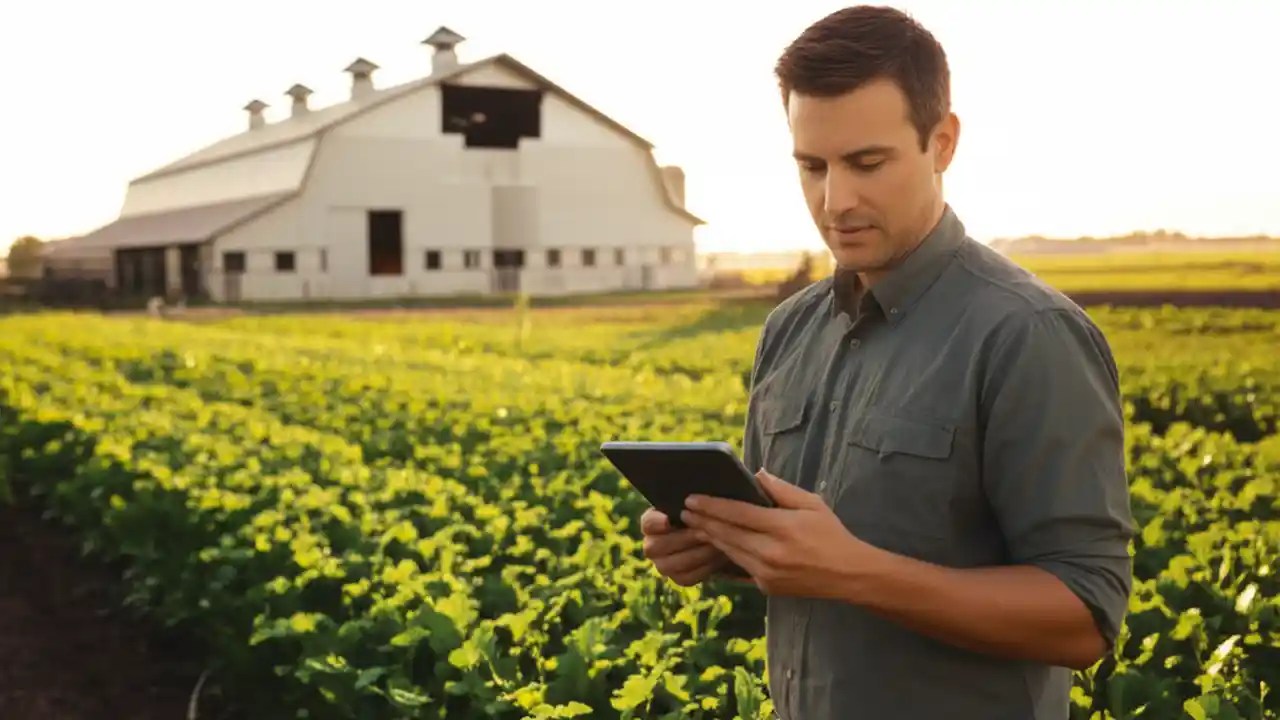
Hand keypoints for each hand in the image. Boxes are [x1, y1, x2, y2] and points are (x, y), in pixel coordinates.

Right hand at [640, 506, 732, 585]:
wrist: (724, 533)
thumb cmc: (708, 512)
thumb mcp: (701, 503)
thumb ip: (694, 502)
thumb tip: (695, 499)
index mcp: (652, 522)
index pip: (647, 523)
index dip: (655, 522)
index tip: (668, 520)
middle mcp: (652, 545)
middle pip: (655, 546)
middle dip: (683, 539)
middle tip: (705, 532)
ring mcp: (663, 564)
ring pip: (671, 564)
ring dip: (697, 553)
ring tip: (717, 543)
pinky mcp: (679, 578)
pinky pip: (686, 577)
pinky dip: (704, 567)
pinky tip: (719, 556)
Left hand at [681, 468, 871, 598]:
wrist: (849, 575)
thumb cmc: (830, 534)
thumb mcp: (811, 503)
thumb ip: (781, 489)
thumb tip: (754, 475)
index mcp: (783, 528)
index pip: (738, 513)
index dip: (712, 505)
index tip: (692, 498)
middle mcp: (772, 553)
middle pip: (727, 533)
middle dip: (703, 520)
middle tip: (684, 509)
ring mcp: (767, 573)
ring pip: (729, 551)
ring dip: (709, 536)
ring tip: (693, 523)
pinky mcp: (766, 587)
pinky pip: (738, 566)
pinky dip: (724, 553)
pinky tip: (712, 543)